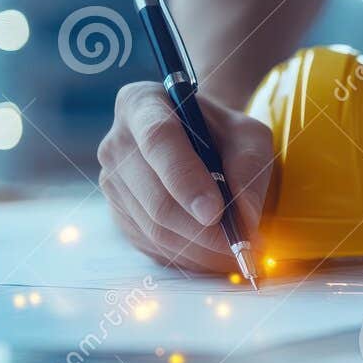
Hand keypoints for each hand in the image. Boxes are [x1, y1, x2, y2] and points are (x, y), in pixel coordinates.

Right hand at [98, 82, 273, 271]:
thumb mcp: (247, 134)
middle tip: (242, 247)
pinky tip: (215, 252)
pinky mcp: (119, 214)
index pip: (158, 141)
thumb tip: (245, 217)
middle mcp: (117, 143)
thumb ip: (250, 167)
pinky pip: (153, 246)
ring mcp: (113, 182)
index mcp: (142, 105)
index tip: (216, 212)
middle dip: (203, 232)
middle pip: (156, 199)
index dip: (185, 180)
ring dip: (201, 250)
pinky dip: (189, 256)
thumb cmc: (223, 134)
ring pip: (156, 230)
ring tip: (238, 254)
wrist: (198, 141)